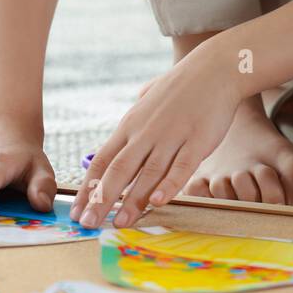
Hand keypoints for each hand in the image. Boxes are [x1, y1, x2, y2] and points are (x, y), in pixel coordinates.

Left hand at [70, 49, 241, 228]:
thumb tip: (129, 120)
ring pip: (148, 173)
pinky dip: (169, 185)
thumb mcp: (149, 96)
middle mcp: (146, 133)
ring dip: (133, 200)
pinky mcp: (197, 141)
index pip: (102, 161)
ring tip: (120, 223)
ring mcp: (172, 136)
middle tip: (88, 223)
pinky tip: (157, 201)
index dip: (89, 188)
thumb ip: (137, 112)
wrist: (215, 69)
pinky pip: (181, 167)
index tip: (78, 211)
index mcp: (130, 126)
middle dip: (101, 199)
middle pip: (119, 170)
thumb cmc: (182, 85)